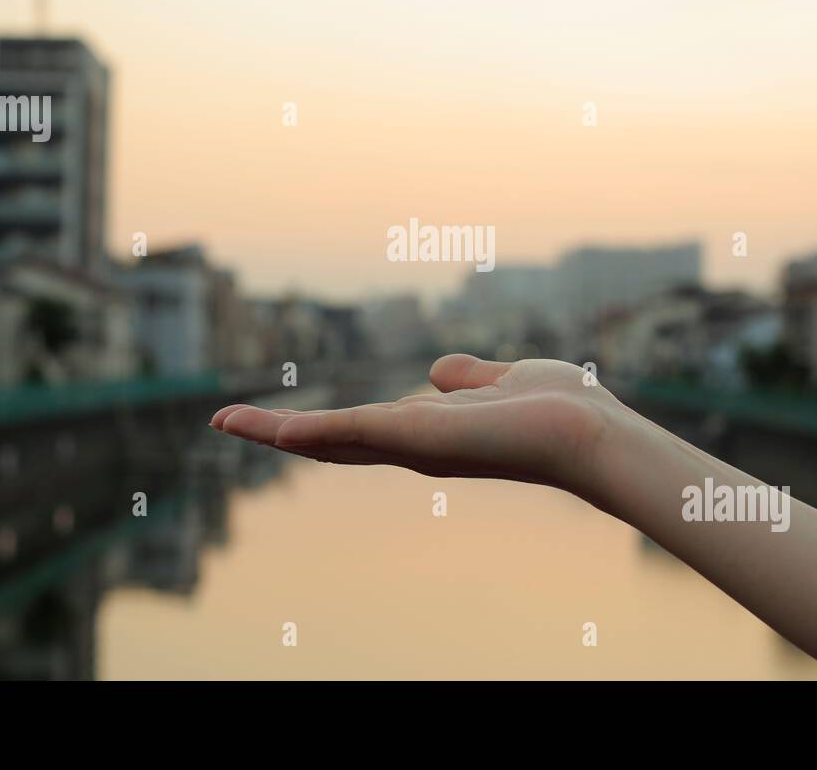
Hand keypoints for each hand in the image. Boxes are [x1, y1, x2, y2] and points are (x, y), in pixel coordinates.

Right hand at [210, 354, 628, 496]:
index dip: (316, 426)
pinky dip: (315, 431)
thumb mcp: (502, 380)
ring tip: (227, 421)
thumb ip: (469, 376)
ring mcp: (415, 444)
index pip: (361, 430)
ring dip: (276, 430)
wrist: (591, 434)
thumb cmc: (560, 411)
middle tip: (225, 421)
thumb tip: (438, 371)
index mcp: (431, 432)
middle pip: (331, 441)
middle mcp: (415, 445)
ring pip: (331, 438)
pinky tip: (277, 429)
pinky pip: (358, 431)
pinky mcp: (423, 435)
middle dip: (277, 432)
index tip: (276, 422)